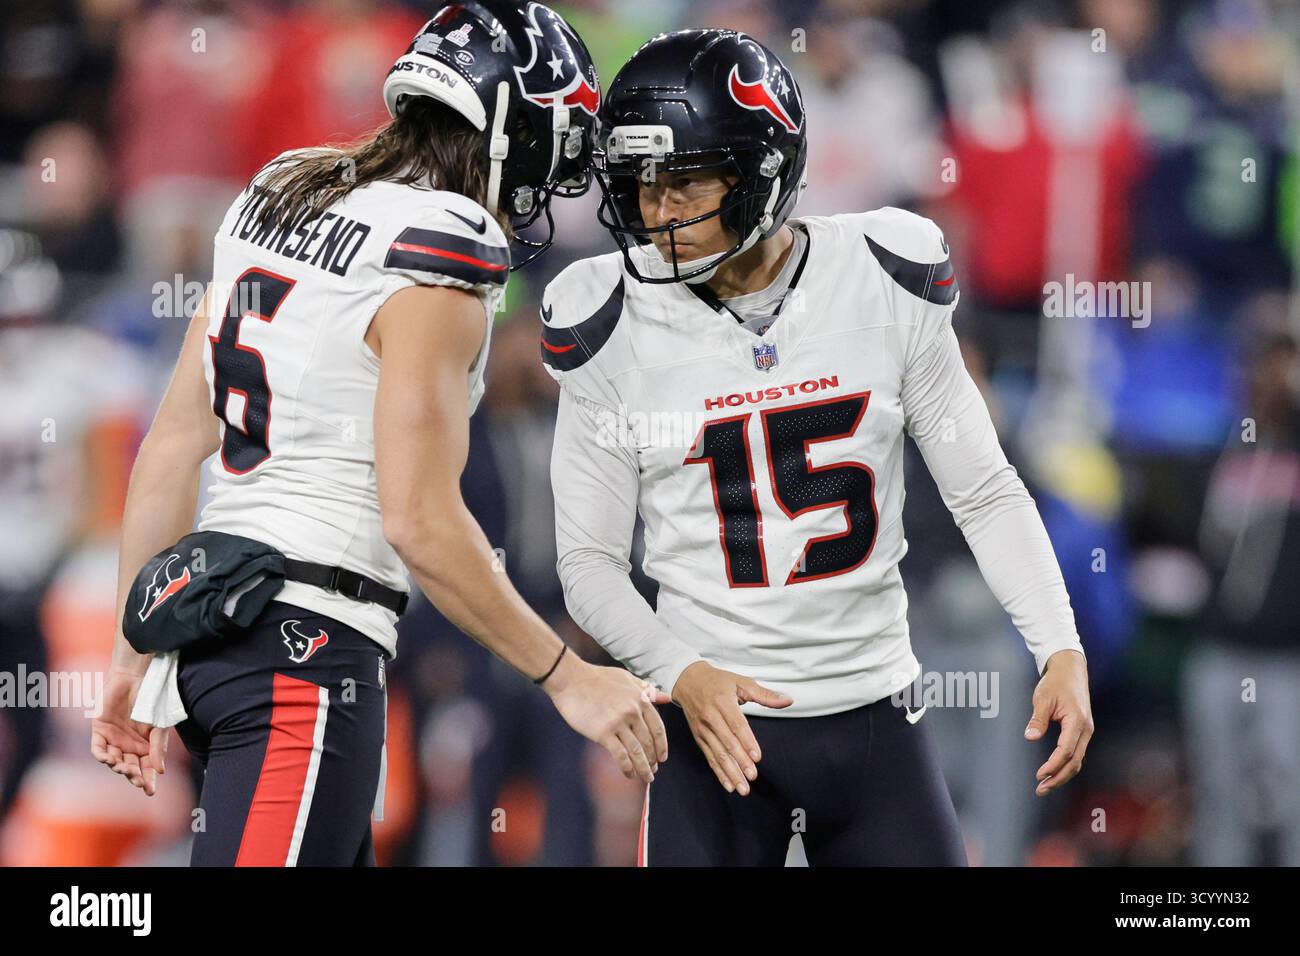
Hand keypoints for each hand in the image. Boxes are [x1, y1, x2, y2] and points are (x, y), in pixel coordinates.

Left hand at [91, 667, 167, 795]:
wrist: (137, 676)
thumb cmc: (153, 699)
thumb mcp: (160, 725)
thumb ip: (158, 748)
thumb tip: (159, 771)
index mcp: (146, 746)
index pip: (147, 768)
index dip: (148, 780)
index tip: (150, 791)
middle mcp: (129, 746)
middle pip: (130, 768)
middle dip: (134, 776)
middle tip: (138, 780)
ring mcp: (114, 739)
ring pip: (114, 761)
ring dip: (120, 768)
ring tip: (127, 769)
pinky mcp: (99, 730)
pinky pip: (98, 749)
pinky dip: (103, 756)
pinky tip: (111, 760)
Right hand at [543, 651, 669, 783]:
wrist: (571, 680)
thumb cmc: (598, 678)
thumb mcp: (627, 679)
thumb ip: (647, 690)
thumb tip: (667, 698)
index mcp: (640, 700)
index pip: (658, 728)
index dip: (662, 745)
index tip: (663, 757)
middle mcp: (632, 712)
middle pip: (648, 742)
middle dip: (652, 760)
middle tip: (653, 770)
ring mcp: (618, 723)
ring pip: (637, 752)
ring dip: (643, 768)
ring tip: (646, 777)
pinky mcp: (603, 733)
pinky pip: (620, 755)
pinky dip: (627, 767)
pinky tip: (629, 774)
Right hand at [670, 661, 792, 795]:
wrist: (687, 680)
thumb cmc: (717, 681)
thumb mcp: (741, 682)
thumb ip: (764, 694)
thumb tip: (787, 700)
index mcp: (722, 702)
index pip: (736, 724)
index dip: (747, 741)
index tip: (756, 756)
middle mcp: (710, 717)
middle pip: (727, 742)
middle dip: (740, 761)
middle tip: (752, 776)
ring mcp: (703, 729)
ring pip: (718, 754)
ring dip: (730, 772)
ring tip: (742, 787)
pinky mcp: (699, 737)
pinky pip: (709, 757)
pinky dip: (718, 772)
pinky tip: (728, 784)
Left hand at [1024, 649, 1092, 795]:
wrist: (1070, 670)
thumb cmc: (1056, 683)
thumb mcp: (1042, 699)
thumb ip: (1037, 720)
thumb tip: (1030, 738)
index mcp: (1077, 722)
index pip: (1066, 751)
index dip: (1053, 765)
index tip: (1040, 775)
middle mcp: (1085, 729)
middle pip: (1074, 761)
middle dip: (1058, 777)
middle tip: (1040, 789)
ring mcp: (1086, 731)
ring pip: (1077, 760)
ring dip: (1062, 774)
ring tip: (1044, 785)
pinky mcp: (1082, 731)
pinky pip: (1076, 753)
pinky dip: (1066, 765)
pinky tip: (1054, 773)